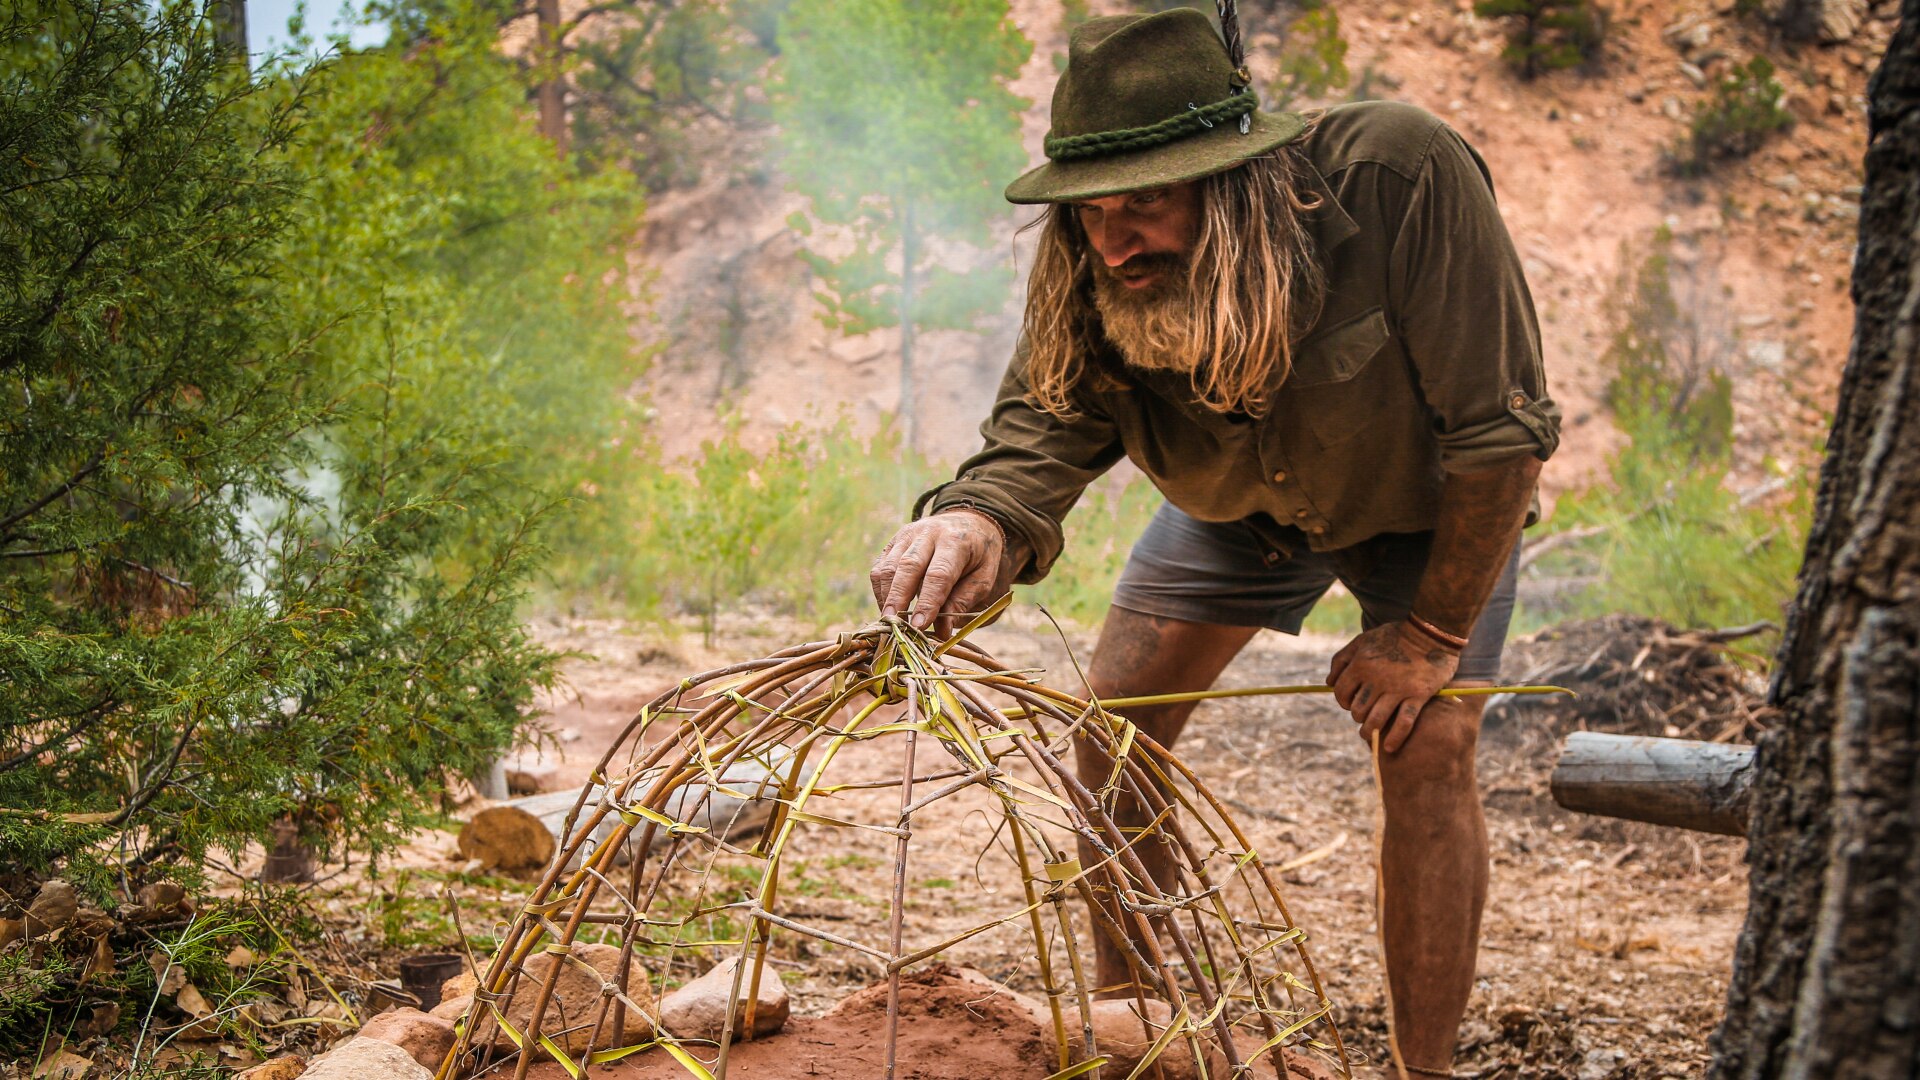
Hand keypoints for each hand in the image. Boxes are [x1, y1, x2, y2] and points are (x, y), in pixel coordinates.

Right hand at [869, 509, 1007, 635]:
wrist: (968, 522)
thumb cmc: (978, 556)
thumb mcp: (983, 578)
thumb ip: (963, 602)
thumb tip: (941, 631)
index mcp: (956, 541)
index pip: (938, 574)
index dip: (927, 602)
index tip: (919, 626)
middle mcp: (929, 533)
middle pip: (908, 567)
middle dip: (899, 598)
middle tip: (895, 625)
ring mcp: (907, 535)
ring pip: (888, 567)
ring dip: (887, 596)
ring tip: (890, 622)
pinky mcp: (893, 541)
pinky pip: (880, 567)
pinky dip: (881, 591)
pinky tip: (888, 608)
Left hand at [1327, 622, 1459, 752]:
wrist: (1430, 632)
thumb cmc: (1394, 636)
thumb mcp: (1363, 640)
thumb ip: (1342, 659)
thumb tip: (1329, 683)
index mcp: (1361, 664)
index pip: (1341, 693)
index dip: (1342, 701)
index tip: (1349, 703)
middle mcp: (1376, 678)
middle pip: (1357, 710)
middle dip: (1358, 716)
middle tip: (1364, 716)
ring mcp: (1398, 688)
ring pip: (1376, 720)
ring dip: (1369, 731)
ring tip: (1369, 734)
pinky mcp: (1418, 695)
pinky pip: (1404, 722)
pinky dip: (1395, 738)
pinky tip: (1389, 747)